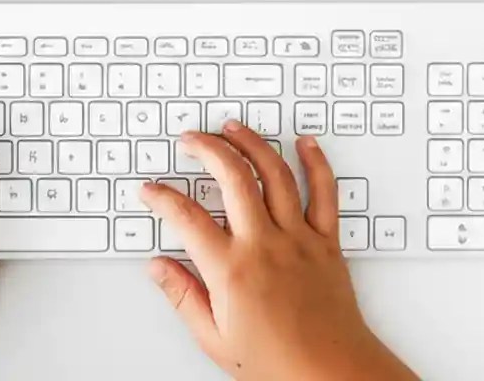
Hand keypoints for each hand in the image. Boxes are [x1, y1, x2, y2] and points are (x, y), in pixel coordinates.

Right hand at [140, 122, 416, 380]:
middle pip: (232, 177)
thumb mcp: (215, 338)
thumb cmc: (279, 364)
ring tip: (233, 128)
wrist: (332, 374)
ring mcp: (298, 240)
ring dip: (251, 143)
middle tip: (191, 140)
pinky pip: (324, 193)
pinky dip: (316, 163)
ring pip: (275, 174)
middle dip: (206, 148)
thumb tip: (158, 268)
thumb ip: (183, 297)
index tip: (151, 190)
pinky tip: (305, 144)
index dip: (162, 198)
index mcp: (231, 271)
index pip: (186, 218)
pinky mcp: (326, 243)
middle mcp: (264, 246)